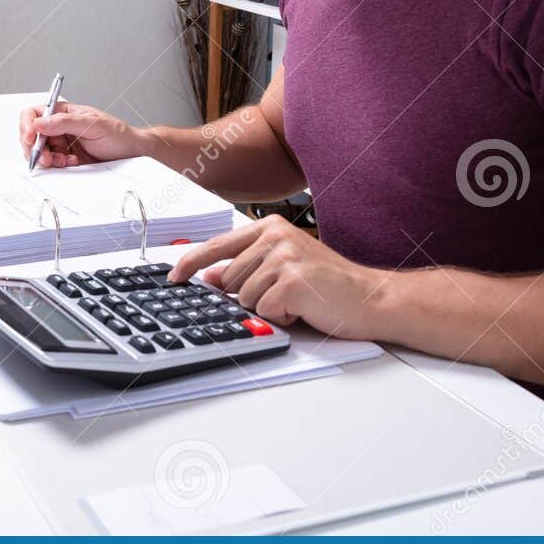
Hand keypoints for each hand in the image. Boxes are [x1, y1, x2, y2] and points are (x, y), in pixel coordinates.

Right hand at [19, 101, 145, 168]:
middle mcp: (59, 127)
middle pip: (32, 135)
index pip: (34, 113)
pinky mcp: (65, 159)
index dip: (28, 125)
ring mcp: (61, 143)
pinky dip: (56, 166)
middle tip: (47, 158)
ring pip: (39, 151)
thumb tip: (39, 123)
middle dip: (36, 148)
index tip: (30, 138)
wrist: (132, 153)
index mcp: (63, 112)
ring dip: (47, 159)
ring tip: (64, 161)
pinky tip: (71, 164)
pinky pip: (50, 164)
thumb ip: (64, 122)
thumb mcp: (92, 124)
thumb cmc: (118, 134)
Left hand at [168, 215, 383, 338]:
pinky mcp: (292, 281)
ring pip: (244, 297)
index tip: (174, 276)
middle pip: (229, 279)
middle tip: (284, 293)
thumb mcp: (284, 266)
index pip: (218, 245)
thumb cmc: (328, 284)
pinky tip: (302, 308)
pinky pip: (264, 310)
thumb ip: (247, 266)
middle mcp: (275, 236)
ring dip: (267, 307)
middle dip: (249, 295)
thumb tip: (210, 277)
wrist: (369, 297)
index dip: (191, 263)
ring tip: (296, 300)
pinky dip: (281, 317)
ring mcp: (283, 257)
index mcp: (270, 227)